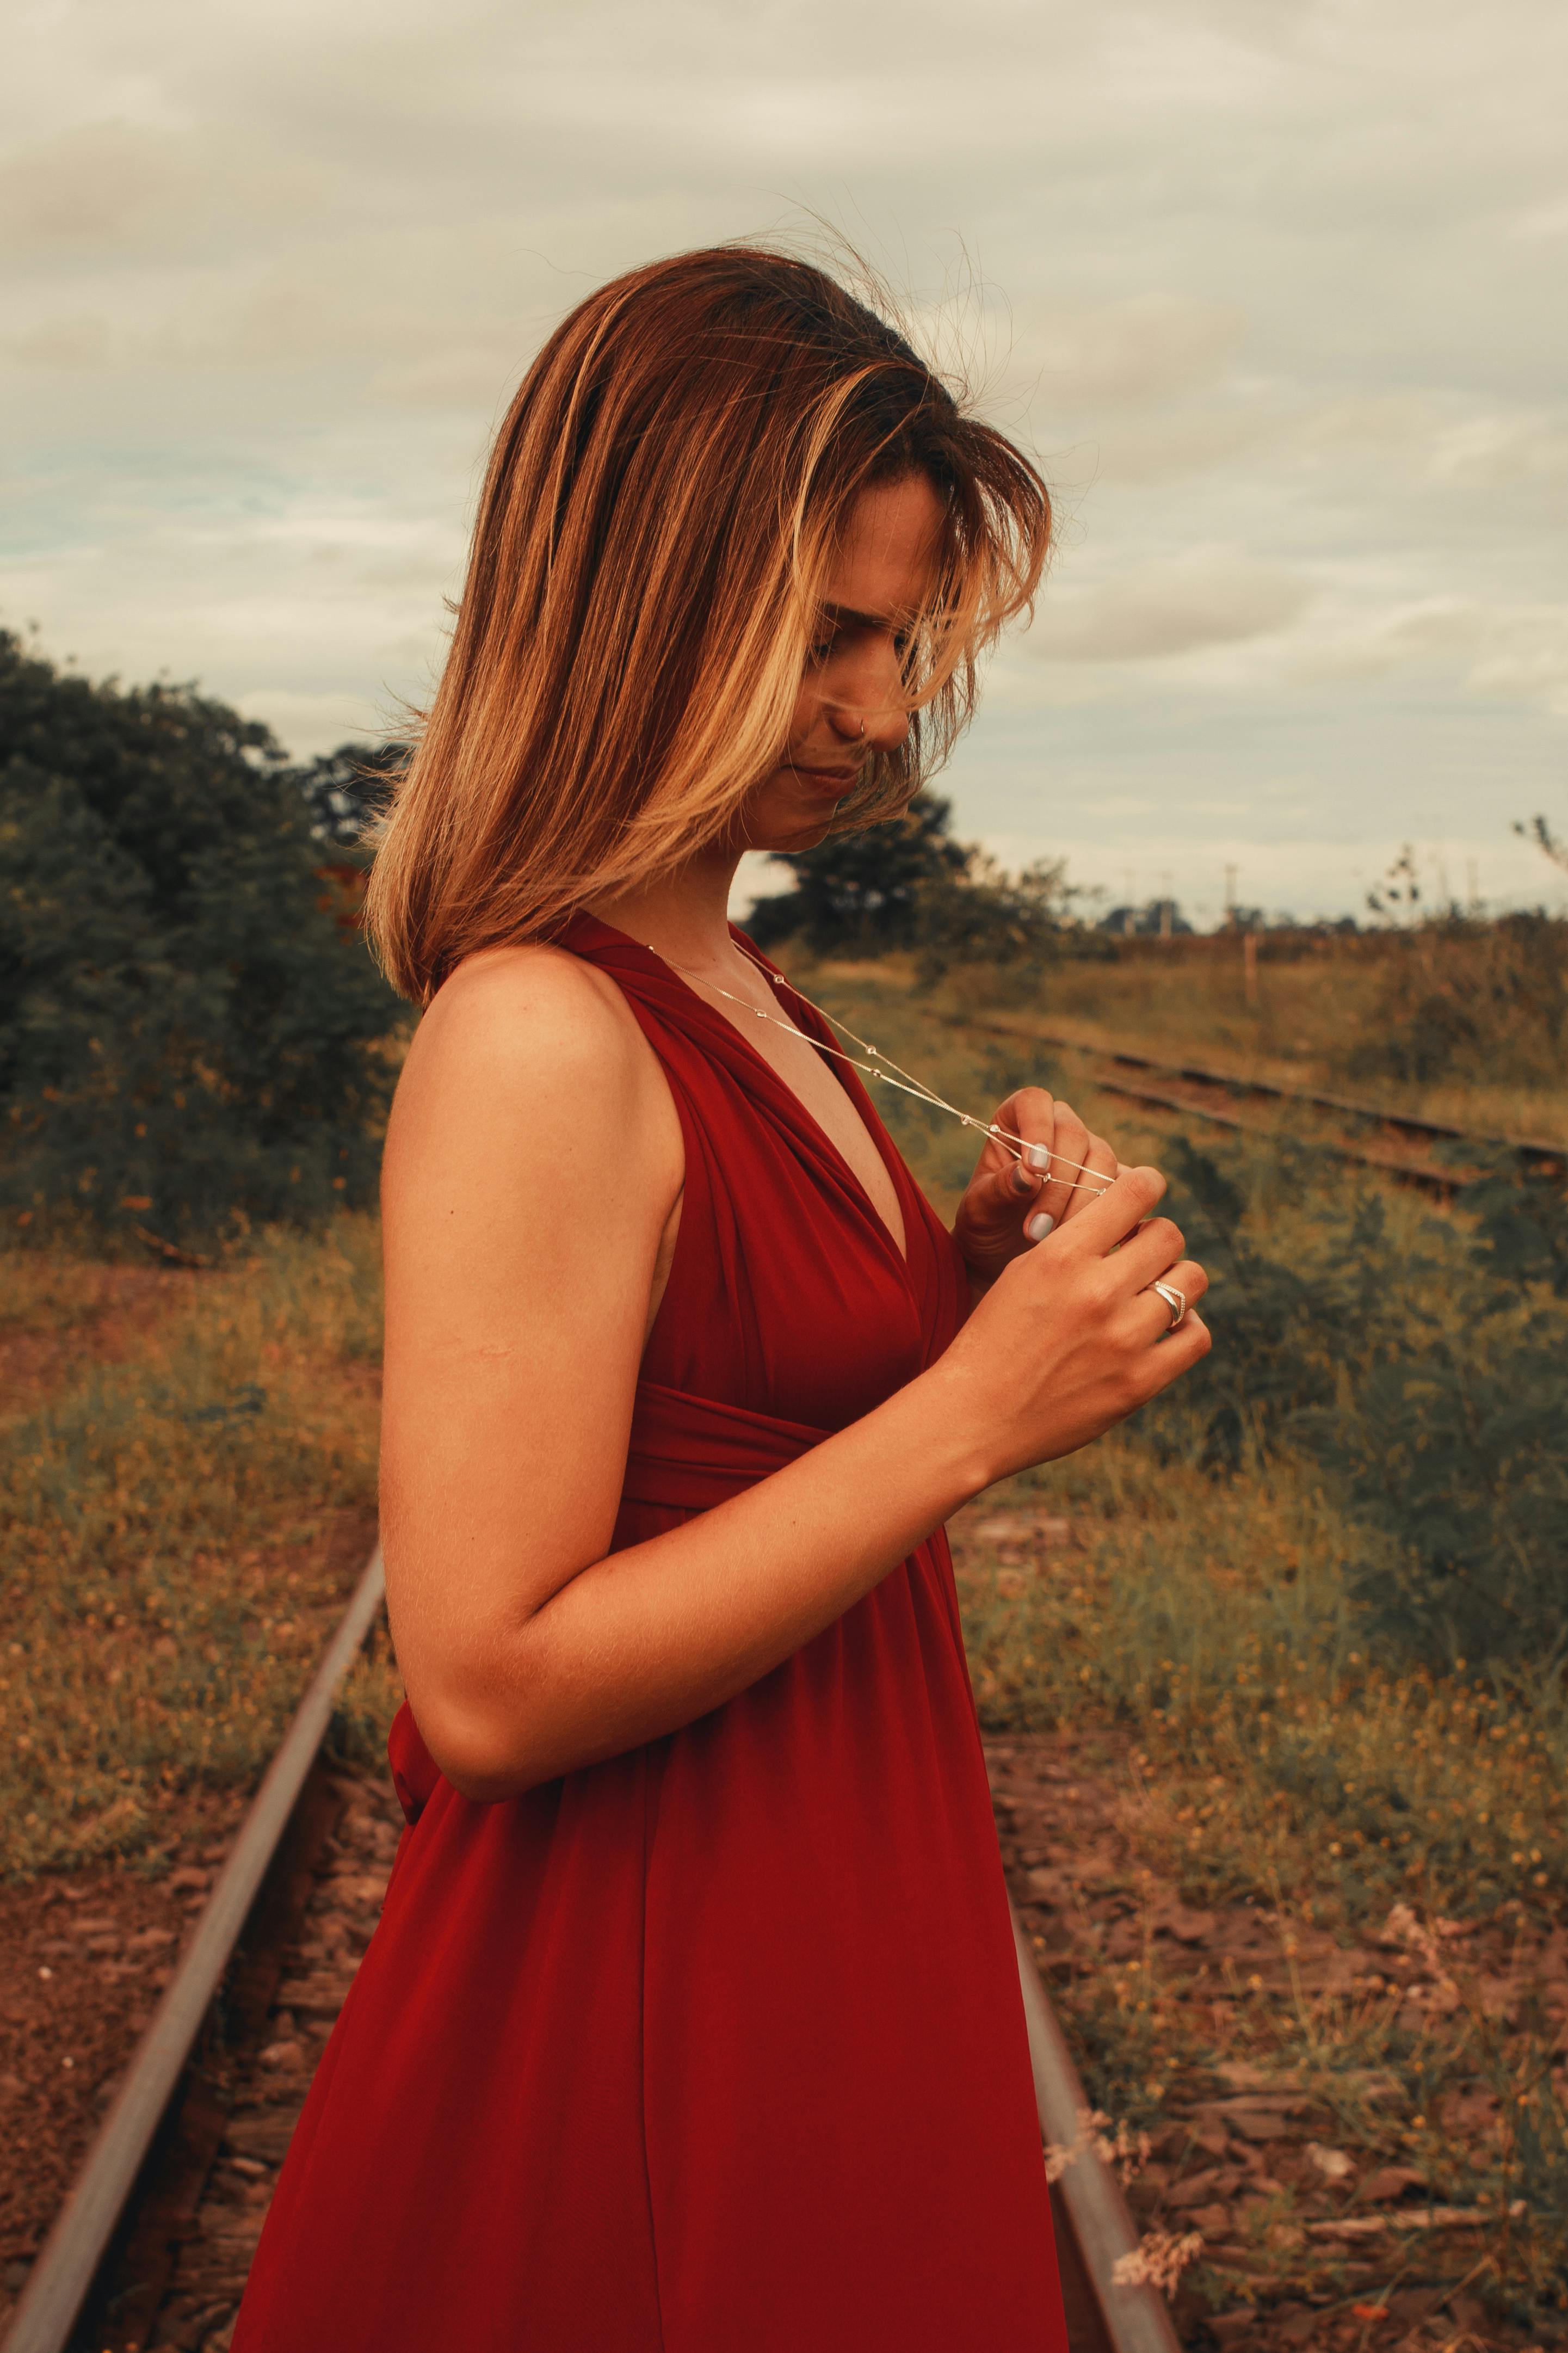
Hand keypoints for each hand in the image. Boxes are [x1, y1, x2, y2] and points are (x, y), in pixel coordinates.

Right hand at [934, 1164, 1209, 1483]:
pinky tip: (1164, 1329)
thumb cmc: (993, 1340)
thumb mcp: (1022, 1274)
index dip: (1148, 1185)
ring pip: (1190, 1280)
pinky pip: (1196, 1336)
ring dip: (1174, 1280)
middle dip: (1157, 1239)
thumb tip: (1130, 1220)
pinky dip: (1187, 1326)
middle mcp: (1097, 1291)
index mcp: (1061, 1255)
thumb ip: (1074, 1244)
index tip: (1146, 1193)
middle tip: (1140, 1255)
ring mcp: (1123, 1338)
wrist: (975, 1417)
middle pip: (1169, 1235)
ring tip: (1152, 1293)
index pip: (1136, 1191)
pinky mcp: (1139, 1382)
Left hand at [951, 1086, 1119, 1292]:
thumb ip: (1000, 1189)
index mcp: (1017, 1119)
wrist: (1005, 1256)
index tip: (1034, 1169)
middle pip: (1074, 1134)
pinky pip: (1125, 1188)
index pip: (1034, 1102)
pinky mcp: (1114, 1182)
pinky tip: (1087, 1241)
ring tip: (1053, 1240)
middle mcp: (1058, 1128)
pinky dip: (1108, 1214)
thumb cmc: (987, 1223)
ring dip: (1080, 1203)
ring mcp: (1090, 1153)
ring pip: (1103, 1160)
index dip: (1037, 1129)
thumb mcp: (981, 1210)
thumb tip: (1028, 1175)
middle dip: (1057, 1184)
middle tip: (1036, 1228)